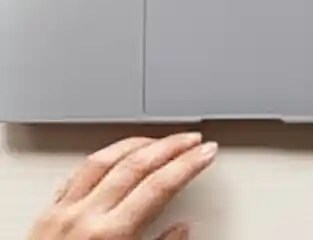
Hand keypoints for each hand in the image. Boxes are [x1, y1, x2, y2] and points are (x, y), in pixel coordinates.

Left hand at [29, 132, 217, 239]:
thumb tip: (182, 230)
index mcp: (112, 235)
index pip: (160, 185)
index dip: (189, 164)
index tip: (206, 153)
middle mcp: (86, 217)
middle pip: (136, 165)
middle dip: (170, 146)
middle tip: (193, 140)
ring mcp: (63, 212)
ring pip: (104, 160)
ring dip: (136, 144)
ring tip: (158, 140)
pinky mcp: (46, 215)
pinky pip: (77, 174)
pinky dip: (101, 159)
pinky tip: (112, 156)